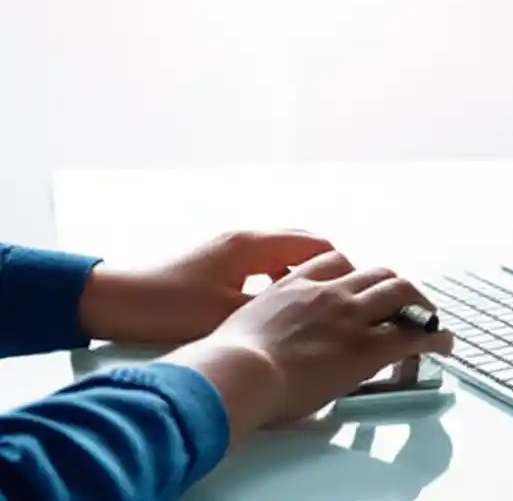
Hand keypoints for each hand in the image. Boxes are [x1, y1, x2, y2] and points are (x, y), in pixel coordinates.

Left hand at [79, 230, 335, 345]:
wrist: (111, 300)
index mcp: (254, 245)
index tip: (353, 299)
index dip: (344, 271)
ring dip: (304, 278)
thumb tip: (317, 322)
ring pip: (286, 256)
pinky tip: (277, 312)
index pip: (319, 246)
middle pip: (308, 245)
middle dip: (330, 272)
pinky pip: (266, 265)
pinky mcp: (218, 262)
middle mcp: (247, 239)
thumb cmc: (165, 306)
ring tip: (314, 311)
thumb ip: (275, 314)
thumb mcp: (227, 316)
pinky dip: (281, 281)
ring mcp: (231, 249)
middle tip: (342, 305)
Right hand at [164, 251, 454, 444]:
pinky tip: (443, 344)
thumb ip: (263, 329)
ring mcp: (350, 315)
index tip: (360, 287)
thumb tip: (263, 348)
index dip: (354, 275)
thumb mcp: (241, 331)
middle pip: (377, 272)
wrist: (234, 374)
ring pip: (401, 291)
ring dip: (419, 303)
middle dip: (395, 286)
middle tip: (404, 302)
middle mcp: (327, 293)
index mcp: (293, 286)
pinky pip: (414, 334)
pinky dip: (434, 336)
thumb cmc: (225, 364)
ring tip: (429, 318)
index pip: (334, 263)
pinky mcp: (368, 345)